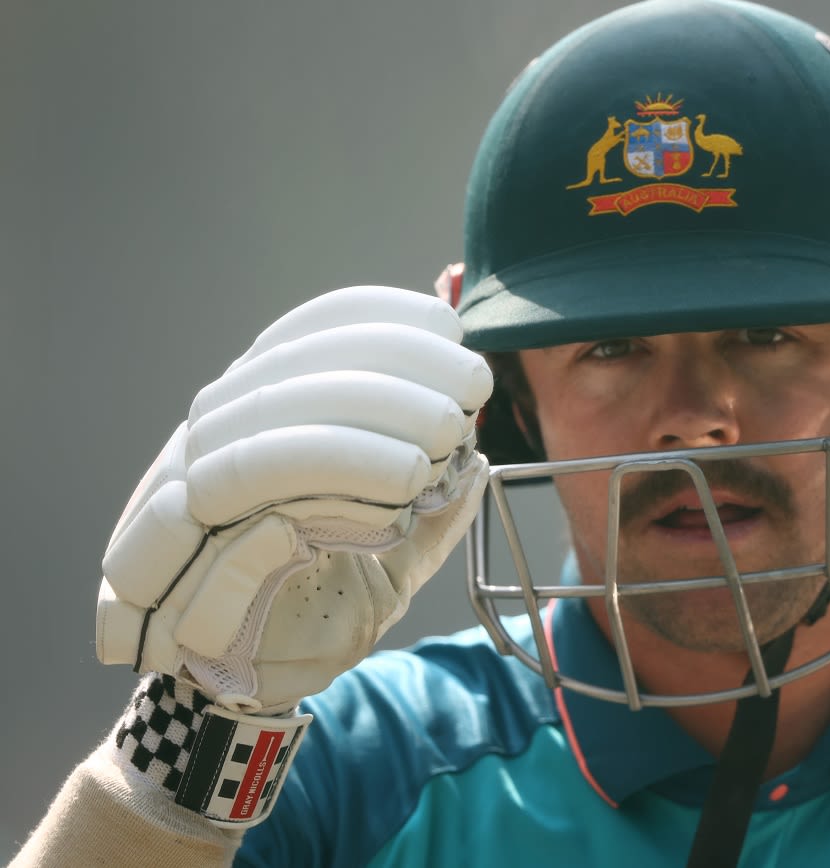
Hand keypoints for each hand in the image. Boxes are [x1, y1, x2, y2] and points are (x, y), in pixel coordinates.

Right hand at [96, 286, 492, 713]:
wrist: (244, 690)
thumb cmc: (316, 606)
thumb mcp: (395, 546)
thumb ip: (432, 489)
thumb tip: (479, 429)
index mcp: (256, 413)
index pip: (306, 334)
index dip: (377, 317)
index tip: (448, 327)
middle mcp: (210, 432)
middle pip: (291, 368)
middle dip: (392, 368)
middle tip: (469, 392)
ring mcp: (181, 482)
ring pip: (268, 422)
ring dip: (366, 421)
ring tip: (442, 443)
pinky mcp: (172, 542)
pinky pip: (247, 490)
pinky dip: (329, 476)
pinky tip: (398, 489)